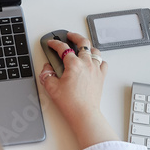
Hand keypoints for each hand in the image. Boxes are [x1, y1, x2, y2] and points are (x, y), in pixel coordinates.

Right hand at [38, 32, 117, 149]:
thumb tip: (47, 68)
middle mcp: (86, 64)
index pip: (63, 48)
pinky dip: (98, 60)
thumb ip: (46, 74)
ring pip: (95, 51)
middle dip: (75, 36)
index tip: (51, 43)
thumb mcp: (51, 88)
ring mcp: (95, 70)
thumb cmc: (70, 103)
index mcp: (74, 64)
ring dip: (88, 47)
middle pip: (83, 42)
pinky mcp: (101, 77)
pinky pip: (103, 63)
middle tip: (69, 35)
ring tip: (82, 46)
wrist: (84, 114)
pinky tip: (93, 62)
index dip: (55, 43)